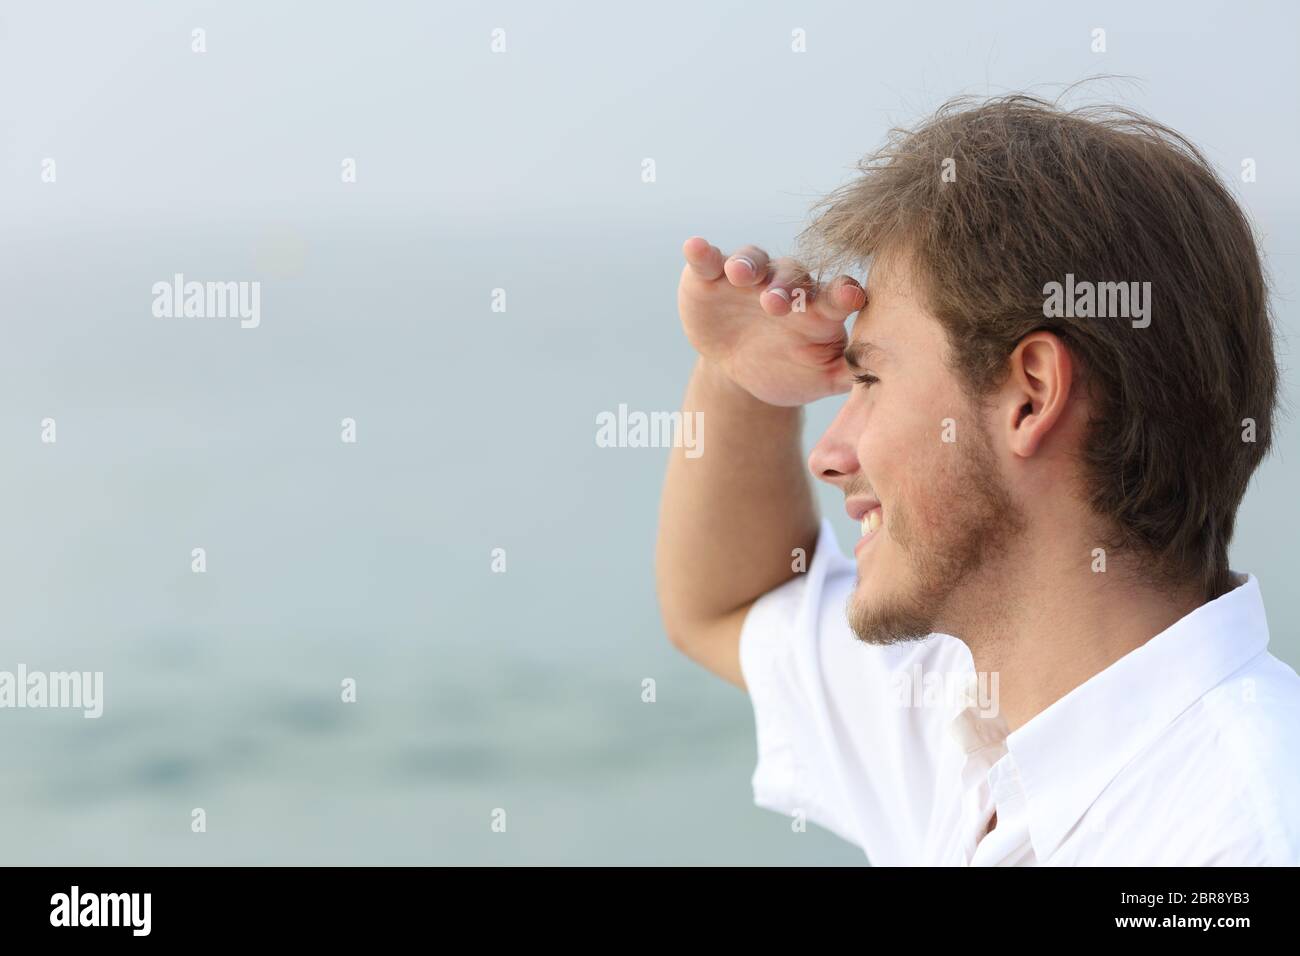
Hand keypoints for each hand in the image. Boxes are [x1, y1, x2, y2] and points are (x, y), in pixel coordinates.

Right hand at [676, 237, 864, 406]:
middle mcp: (787, 284)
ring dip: (747, 264)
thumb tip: (881, 374)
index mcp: (819, 308)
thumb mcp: (821, 379)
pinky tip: (695, 247)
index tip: (850, 295)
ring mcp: (749, 278)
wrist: (739, 371)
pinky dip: (702, 253)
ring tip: (738, 274)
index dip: (843, 292)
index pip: (836, 295)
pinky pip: (708, 260)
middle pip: (791, 276)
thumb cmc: (789, 370)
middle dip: (785, 288)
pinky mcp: (712, 276)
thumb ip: (850, 373)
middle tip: (775, 305)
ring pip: (753, 260)